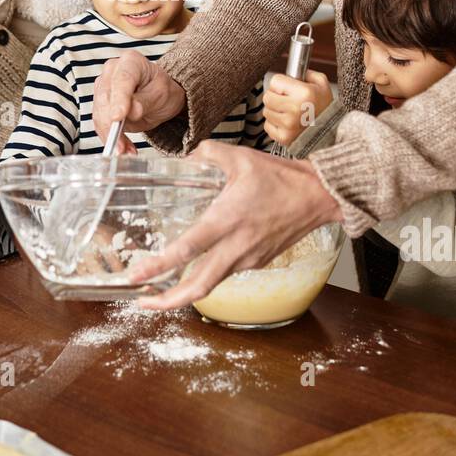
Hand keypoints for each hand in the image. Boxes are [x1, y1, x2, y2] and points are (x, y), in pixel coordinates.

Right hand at [93, 49, 186, 154]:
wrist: (159, 97)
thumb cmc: (162, 90)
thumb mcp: (162, 95)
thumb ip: (146, 102)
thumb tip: (132, 111)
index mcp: (131, 61)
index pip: (122, 80)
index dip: (118, 99)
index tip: (117, 117)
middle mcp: (112, 70)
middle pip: (105, 98)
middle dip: (112, 125)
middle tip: (123, 146)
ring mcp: (103, 86)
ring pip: (99, 113)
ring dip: (110, 135)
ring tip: (126, 150)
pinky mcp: (100, 103)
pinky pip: (100, 123)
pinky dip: (110, 138)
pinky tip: (123, 147)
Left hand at [126, 140, 343, 309]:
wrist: (319, 197)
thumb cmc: (282, 178)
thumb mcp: (240, 157)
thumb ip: (207, 153)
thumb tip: (186, 156)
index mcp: (227, 220)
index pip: (187, 249)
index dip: (159, 266)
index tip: (136, 275)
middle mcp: (236, 246)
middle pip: (198, 287)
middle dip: (167, 301)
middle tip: (141, 302)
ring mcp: (248, 259)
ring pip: (211, 283)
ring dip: (184, 291)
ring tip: (160, 289)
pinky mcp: (256, 262)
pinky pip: (226, 272)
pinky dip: (206, 275)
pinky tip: (195, 267)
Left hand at [263, 70, 332, 147]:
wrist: (331, 132)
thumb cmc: (325, 107)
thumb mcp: (321, 83)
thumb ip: (306, 72)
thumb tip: (293, 69)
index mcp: (304, 93)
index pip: (274, 81)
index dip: (281, 84)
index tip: (289, 89)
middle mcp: (295, 109)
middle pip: (267, 97)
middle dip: (276, 97)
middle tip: (287, 101)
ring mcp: (288, 125)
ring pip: (266, 112)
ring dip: (275, 111)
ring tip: (289, 113)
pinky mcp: (284, 138)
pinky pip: (268, 126)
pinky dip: (275, 124)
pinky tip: (288, 123)